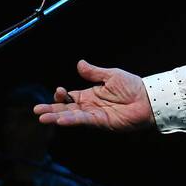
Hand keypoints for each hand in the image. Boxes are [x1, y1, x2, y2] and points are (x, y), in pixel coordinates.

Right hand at [34, 59, 155, 131]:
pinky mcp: (101, 122)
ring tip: (42, 118)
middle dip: (51, 110)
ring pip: (71, 116)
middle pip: (66, 109)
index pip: (70, 97)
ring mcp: (94, 115)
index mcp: (90, 95)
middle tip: (37, 111)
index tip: (58, 90)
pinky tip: (61, 120)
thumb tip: (79, 63)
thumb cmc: (133, 86)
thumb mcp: (111, 75)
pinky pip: (83, 121)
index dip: (61, 96)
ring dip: (57, 117)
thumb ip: (94, 72)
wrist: (148, 98)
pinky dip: (72, 120)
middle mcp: (89, 106)